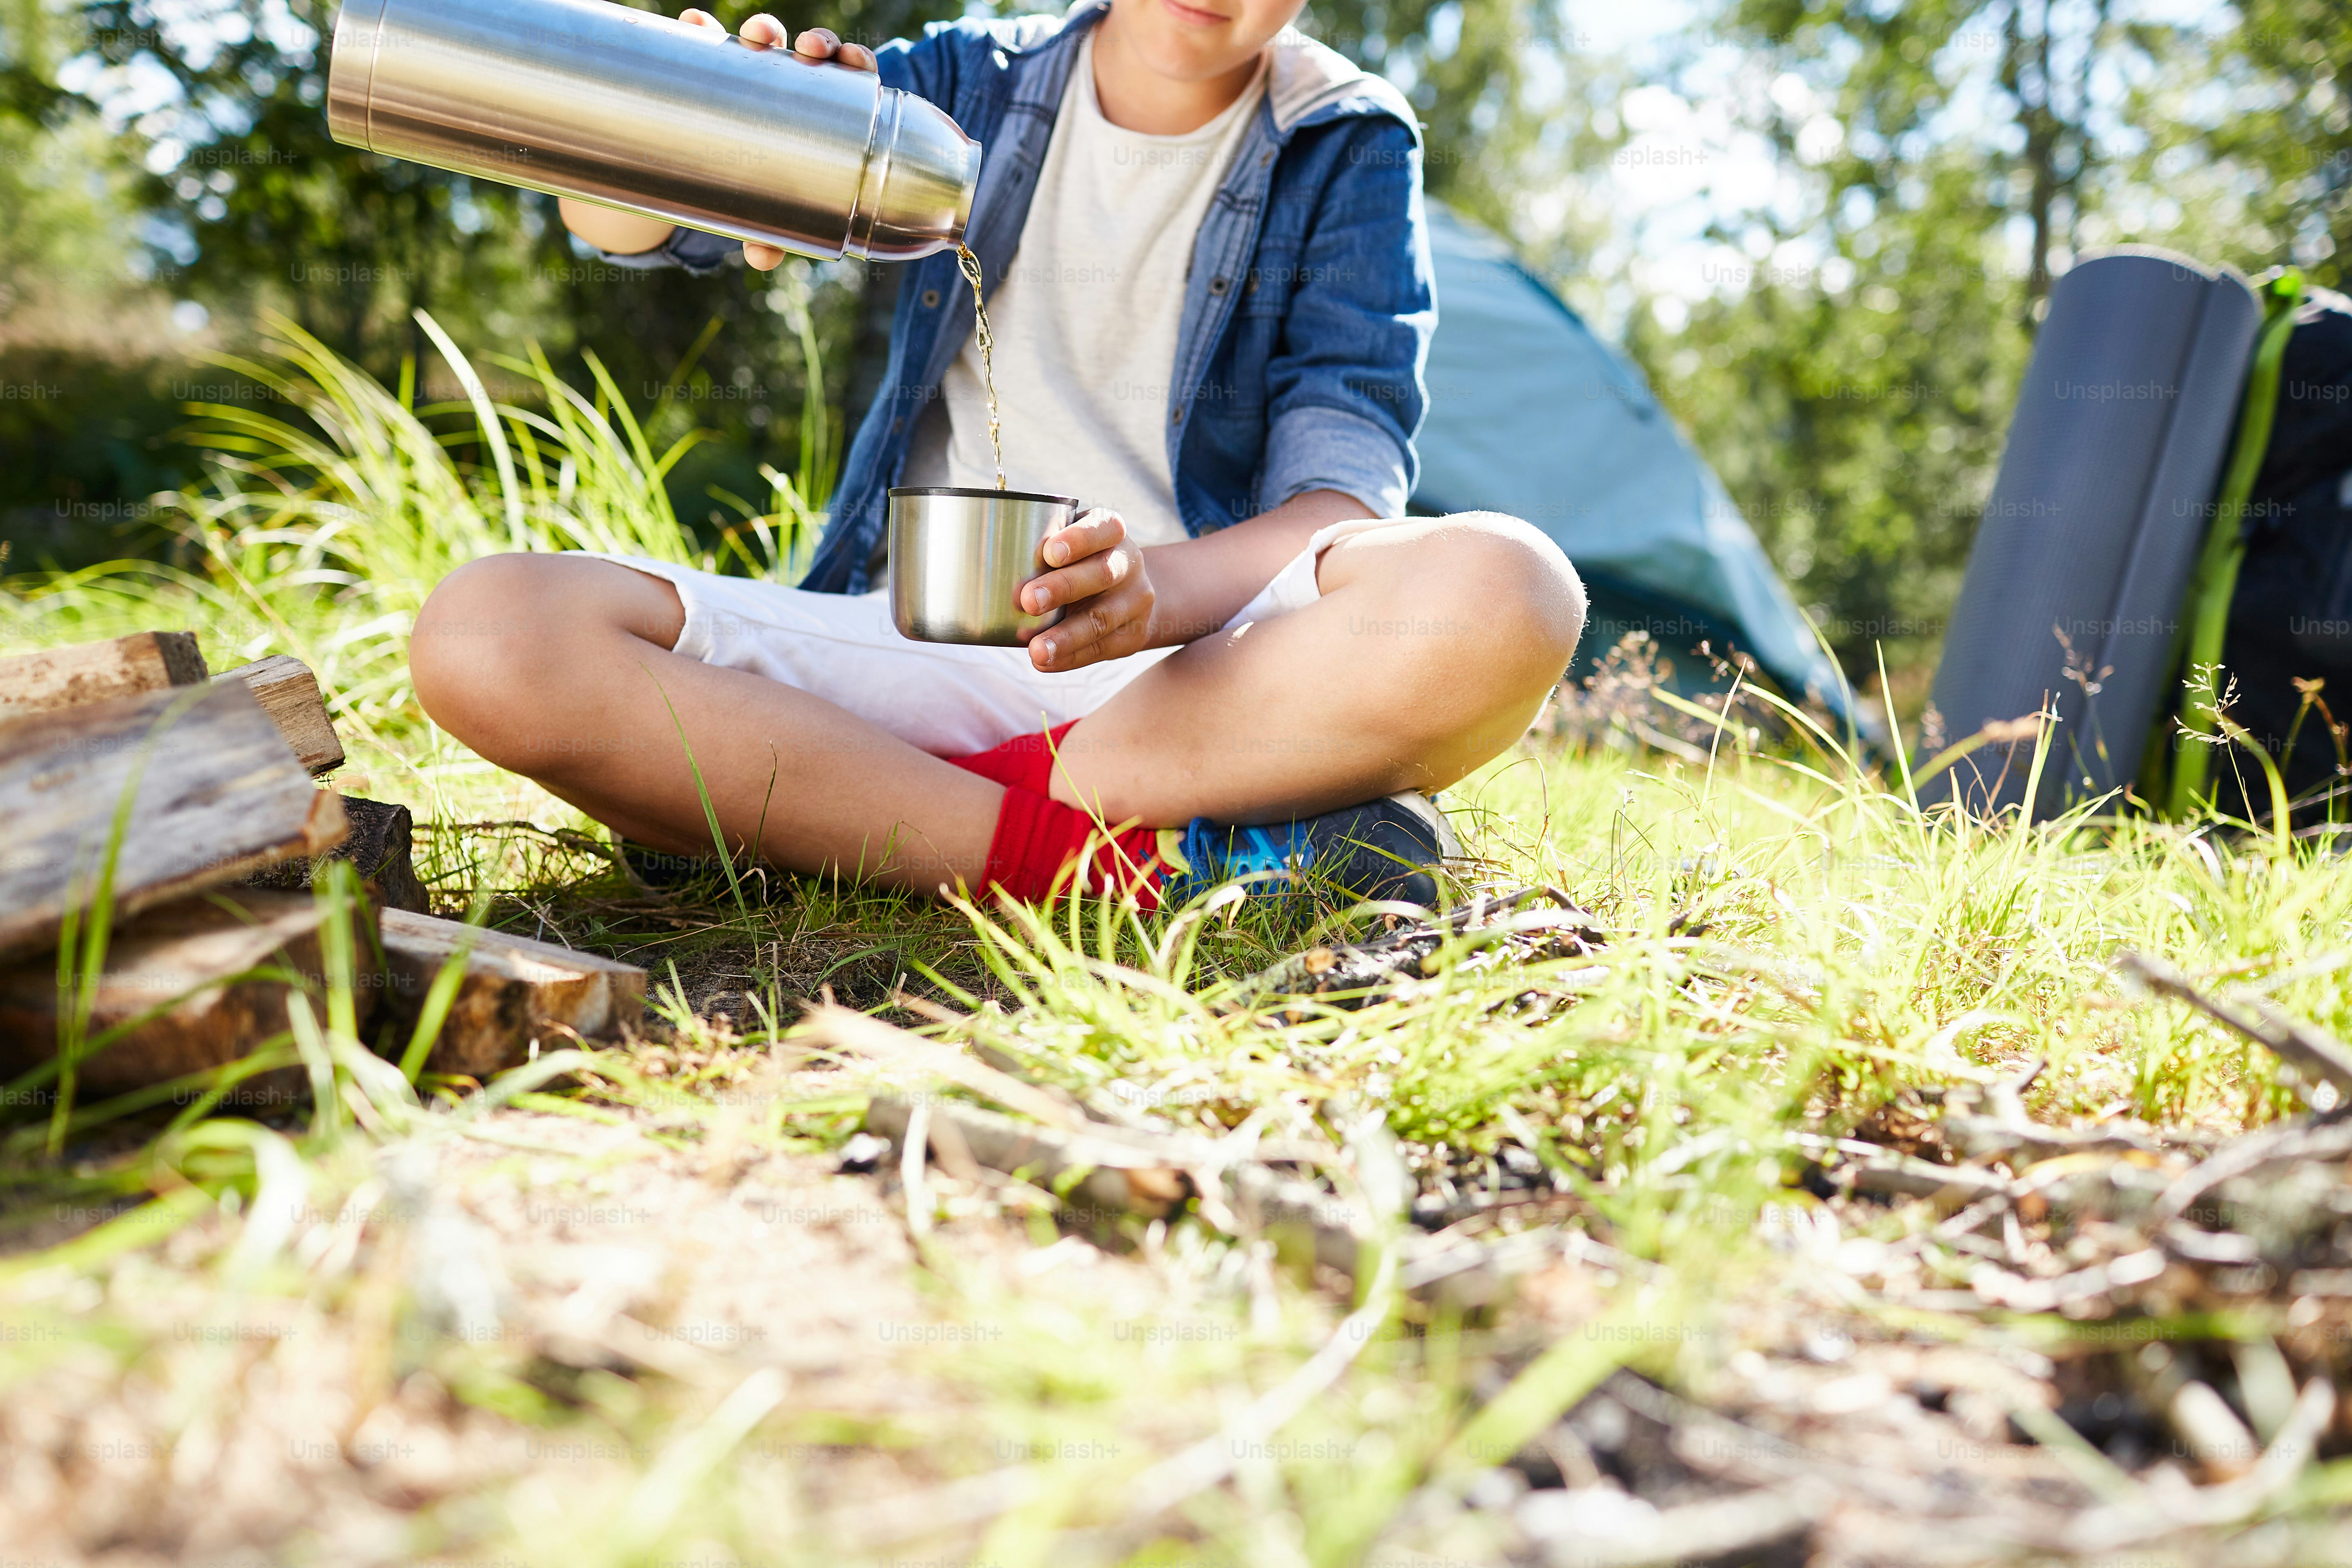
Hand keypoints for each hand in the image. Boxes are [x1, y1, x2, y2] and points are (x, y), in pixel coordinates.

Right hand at [678, 10, 875, 270]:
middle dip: (816, 41)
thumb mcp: (775, 215)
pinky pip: (705, 41)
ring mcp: (753, 72)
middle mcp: (793, 83)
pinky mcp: (711, 69)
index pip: (849, 72)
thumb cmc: (769, 193)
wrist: (722, 177)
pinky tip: (692, 25)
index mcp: (826, 107)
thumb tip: (760, 258)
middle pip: (813, 49)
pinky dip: (699, 30)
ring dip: (764, 29)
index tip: (854, 60)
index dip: (854, 60)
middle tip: (809, 49)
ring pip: (765, 38)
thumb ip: (774, 233)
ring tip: (758, 36)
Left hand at [1021, 508, 1154, 672]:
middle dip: (1064, 588)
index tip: (1049, 553)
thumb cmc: (1078, 562)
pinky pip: (1101, 649)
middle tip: (1028, 601)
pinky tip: (1045, 663)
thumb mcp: (1067, 543)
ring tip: (1036, 650)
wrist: (1125, 593)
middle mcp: (1129, 563)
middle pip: (1102, 574)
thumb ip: (1043, 550)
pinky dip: (1070, 658)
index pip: (1104, 528)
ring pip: (1101, 619)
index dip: (1079, 539)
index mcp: (1112, 531)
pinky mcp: (1132, 635)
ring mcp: (1135, 601)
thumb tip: (997, 576)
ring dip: (1066, 636)